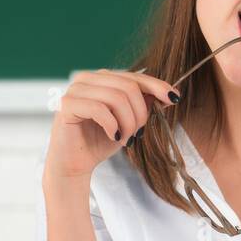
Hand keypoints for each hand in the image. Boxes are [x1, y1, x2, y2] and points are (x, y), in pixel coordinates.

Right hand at [44, 68, 181, 182]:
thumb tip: (170, 93)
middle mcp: (88, 78)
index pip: (135, 77)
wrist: (75, 164)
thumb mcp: (130, 122)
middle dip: (140, 113)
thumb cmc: (100, 141)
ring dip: (128, 122)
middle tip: (139, 133)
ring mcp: (75, 89)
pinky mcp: (67, 104)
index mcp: (103, 78)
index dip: (157, 86)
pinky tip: (113, 136)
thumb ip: (144, 105)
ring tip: (126, 138)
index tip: (174, 98)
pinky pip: (99, 109)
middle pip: (128, 86)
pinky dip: (112, 125)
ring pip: (116, 97)